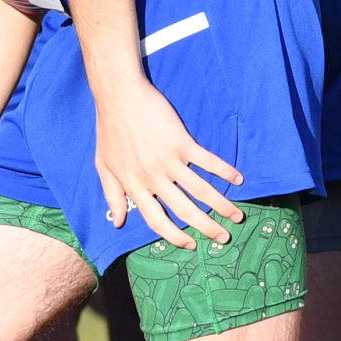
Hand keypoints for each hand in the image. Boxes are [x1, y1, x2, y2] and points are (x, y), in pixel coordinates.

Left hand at [91, 79, 243, 247]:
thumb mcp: (103, 166)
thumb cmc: (109, 130)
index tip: (191, 244)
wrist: (119, 96)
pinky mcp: (181, 142)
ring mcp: (169, 160)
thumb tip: (118, 223)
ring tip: (237, 216)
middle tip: (224, 238)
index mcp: (134, 186)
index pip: (157, 221)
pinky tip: (237, 179)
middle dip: (207, 228)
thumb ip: (112, 196)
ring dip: (221, 205)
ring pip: (201, 190)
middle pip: (184, 210)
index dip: (175, 236)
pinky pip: (207, 161)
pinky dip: (224, 171)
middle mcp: (153, 178)